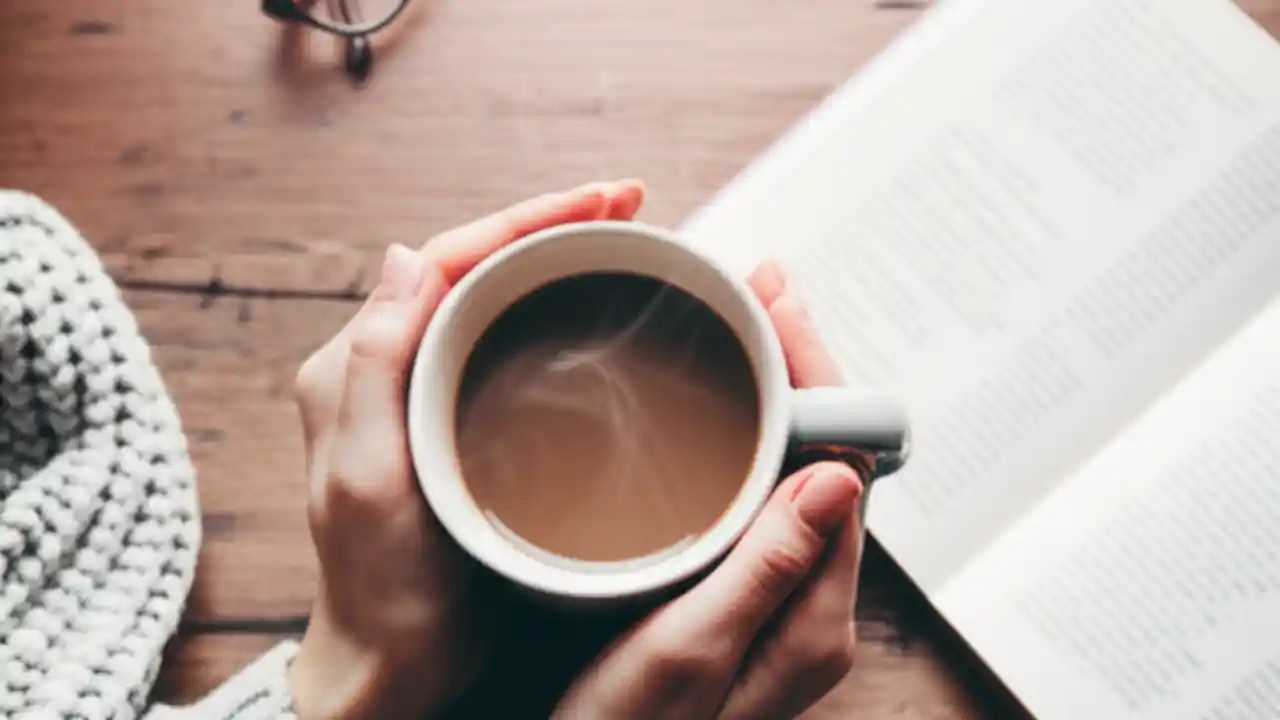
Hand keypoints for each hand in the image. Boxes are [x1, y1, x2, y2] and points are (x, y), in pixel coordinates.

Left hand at [287, 180, 646, 718]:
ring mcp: (422, 392)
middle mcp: (386, 368)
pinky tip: (593, 303)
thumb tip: (401, 256)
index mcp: (357, 368)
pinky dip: (551, 307)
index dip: (526, 219)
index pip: (445, 260)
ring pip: (493, 297)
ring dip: (556, 258)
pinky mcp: (453, 419)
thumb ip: (374, 368)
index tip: (602, 199)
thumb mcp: (369, 479)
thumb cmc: (382, 590)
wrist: (394, 663)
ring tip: (621, 235)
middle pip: (475, 267)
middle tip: (628, 204)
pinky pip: (503, 338)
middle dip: (551, 224)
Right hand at [552, 260, 864, 719]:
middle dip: (803, 367)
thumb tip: (837, 476)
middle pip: (828, 454)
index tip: (778, 306)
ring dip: (778, 395)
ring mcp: (776, 593)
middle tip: (759, 291)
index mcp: (815, 614)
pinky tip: (717, 405)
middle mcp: (810, 598)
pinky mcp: (740, 591)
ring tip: (744, 325)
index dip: (818, 375)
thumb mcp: (685, 654)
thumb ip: (765, 571)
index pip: (845, 463)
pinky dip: (750, 436)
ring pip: (795, 468)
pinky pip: (763, 495)